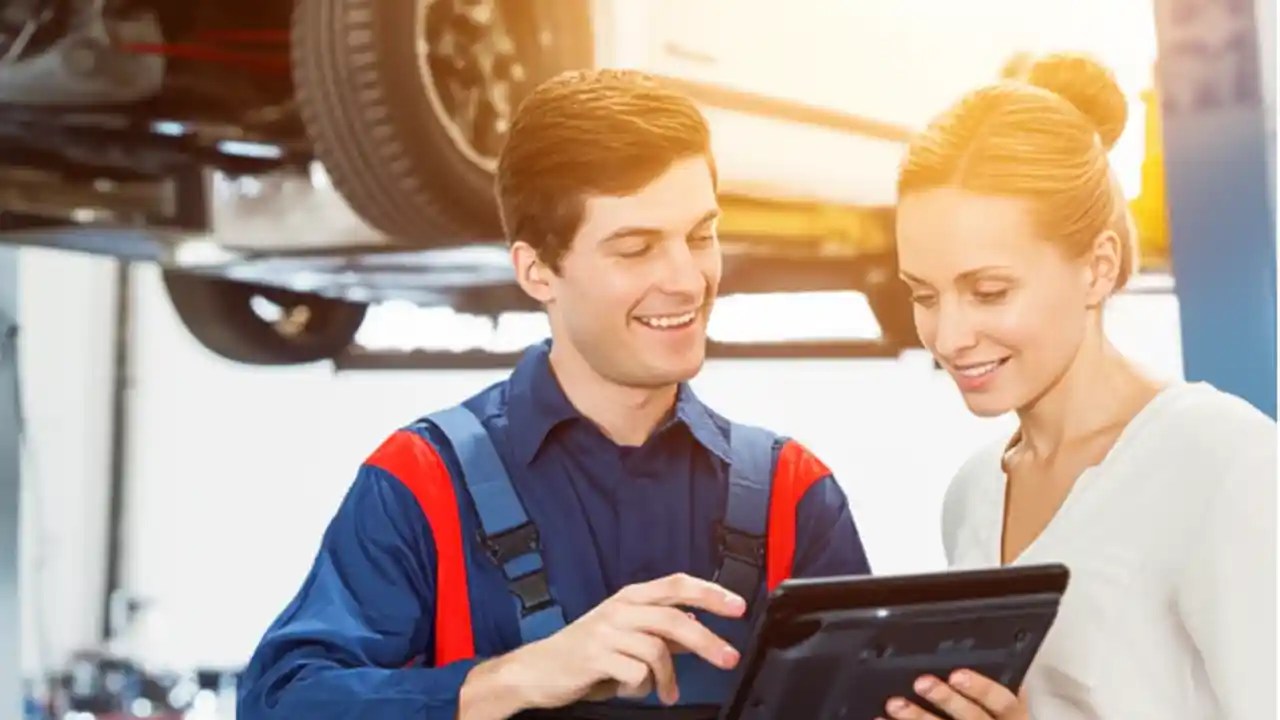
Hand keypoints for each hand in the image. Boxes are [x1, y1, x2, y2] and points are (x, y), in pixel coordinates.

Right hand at [466, 572, 744, 716]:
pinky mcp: (596, 656)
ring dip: (668, 678)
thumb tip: (696, 630)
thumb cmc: (584, 653)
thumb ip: (660, 633)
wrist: (537, 671)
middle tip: (730, 659)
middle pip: (675, 617)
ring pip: (658, 650)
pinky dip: (641, 687)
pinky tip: (630, 689)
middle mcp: (620, 608)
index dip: (710, 592)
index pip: (677, 584)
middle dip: (707, 640)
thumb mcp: (625, 636)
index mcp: (630, 598)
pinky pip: (637, 673)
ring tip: (668, 693)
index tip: (737, 606)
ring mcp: (607, 631)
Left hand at [881, 670, 1029, 719]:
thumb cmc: (998, 716)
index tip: (957, 674)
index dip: (980, 688)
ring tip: (895, 704)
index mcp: (1012, 715)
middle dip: (946, 699)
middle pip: (972, 718)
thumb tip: (967, 647)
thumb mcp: (1005, 701)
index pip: (1001, 701)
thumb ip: (991, 680)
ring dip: (918, 719)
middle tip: (922, 682)